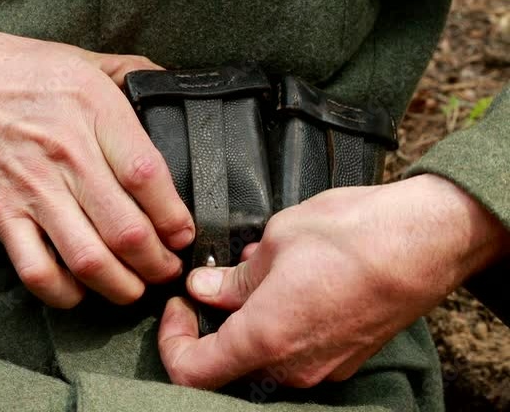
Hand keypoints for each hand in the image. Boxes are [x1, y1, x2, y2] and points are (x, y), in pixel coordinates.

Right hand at [0, 23, 194, 306]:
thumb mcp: (70, 55)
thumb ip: (124, 71)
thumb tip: (166, 85)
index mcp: (90, 109)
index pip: (150, 176)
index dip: (176, 216)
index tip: (183, 231)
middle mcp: (65, 154)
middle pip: (128, 230)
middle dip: (158, 263)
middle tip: (166, 269)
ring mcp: (29, 189)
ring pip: (90, 260)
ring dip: (121, 286)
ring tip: (133, 288)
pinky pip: (38, 271)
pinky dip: (64, 293)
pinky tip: (78, 291)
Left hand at [158, 174, 508, 388]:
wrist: (432, 239)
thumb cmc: (357, 233)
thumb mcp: (277, 238)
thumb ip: (233, 276)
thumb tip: (203, 289)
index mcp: (265, 337)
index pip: (192, 372)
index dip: (173, 342)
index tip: (179, 307)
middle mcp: (292, 366)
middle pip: (228, 363)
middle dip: (214, 323)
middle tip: (216, 279)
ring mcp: (323, 368)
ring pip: (262, 354)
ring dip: (249, 318)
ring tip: (261, 267)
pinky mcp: (345, 359)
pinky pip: (295, 349)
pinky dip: (281, 321)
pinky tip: (292, 280)